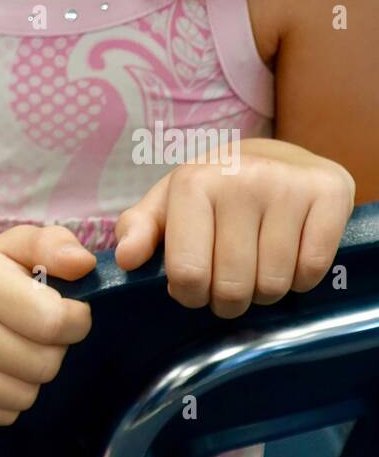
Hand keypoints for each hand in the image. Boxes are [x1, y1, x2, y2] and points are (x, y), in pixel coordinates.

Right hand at [0, 225, 95, 425]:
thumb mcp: (18, 246)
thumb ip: (56, 245)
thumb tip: (83, 263)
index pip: (54, 322)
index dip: (75, 320)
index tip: (68, 311)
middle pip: (44, 366)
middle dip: (54, 350)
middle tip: (37, 333)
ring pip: (25, 397)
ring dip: (31, 378)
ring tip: (15, 350)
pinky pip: (3, 416)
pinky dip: (8, 398)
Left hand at [113, 138, 355, 318]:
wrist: (279, 157)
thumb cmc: (216, 192)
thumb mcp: (169, 204)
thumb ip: (139, 230)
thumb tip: (126, 259)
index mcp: (194, 181)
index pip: (188, 273)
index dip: (191, 294)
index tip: (196, 284)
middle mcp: (241, 177)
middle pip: (233, 287)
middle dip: (229, 299)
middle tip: (231, 280)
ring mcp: (288, 184)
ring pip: (274, 284)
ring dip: (266, 290)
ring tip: (260, 264)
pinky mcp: (329, 192)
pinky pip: (312, 271)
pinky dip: (301, 279)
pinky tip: (291, 254)